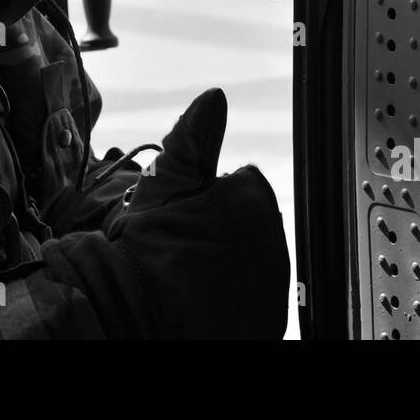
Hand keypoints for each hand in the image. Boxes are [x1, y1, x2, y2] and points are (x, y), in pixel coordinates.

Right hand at [44, 89, 289, 338]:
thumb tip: (215, 97)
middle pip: (247, 222)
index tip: (182, 216)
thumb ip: (194, 137)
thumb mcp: (165, 182)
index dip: (206, 197)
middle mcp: (275, 239)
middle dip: (220, 229)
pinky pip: (253, 296)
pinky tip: (202, 299)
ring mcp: (274, 282)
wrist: (144, 321)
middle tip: (181, 245)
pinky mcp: (268, 319)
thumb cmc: (150, 251)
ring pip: (250, 259)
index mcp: (254, 197)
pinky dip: (234, 296)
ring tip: (188, 275)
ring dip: (227, 262)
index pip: (239, 183)